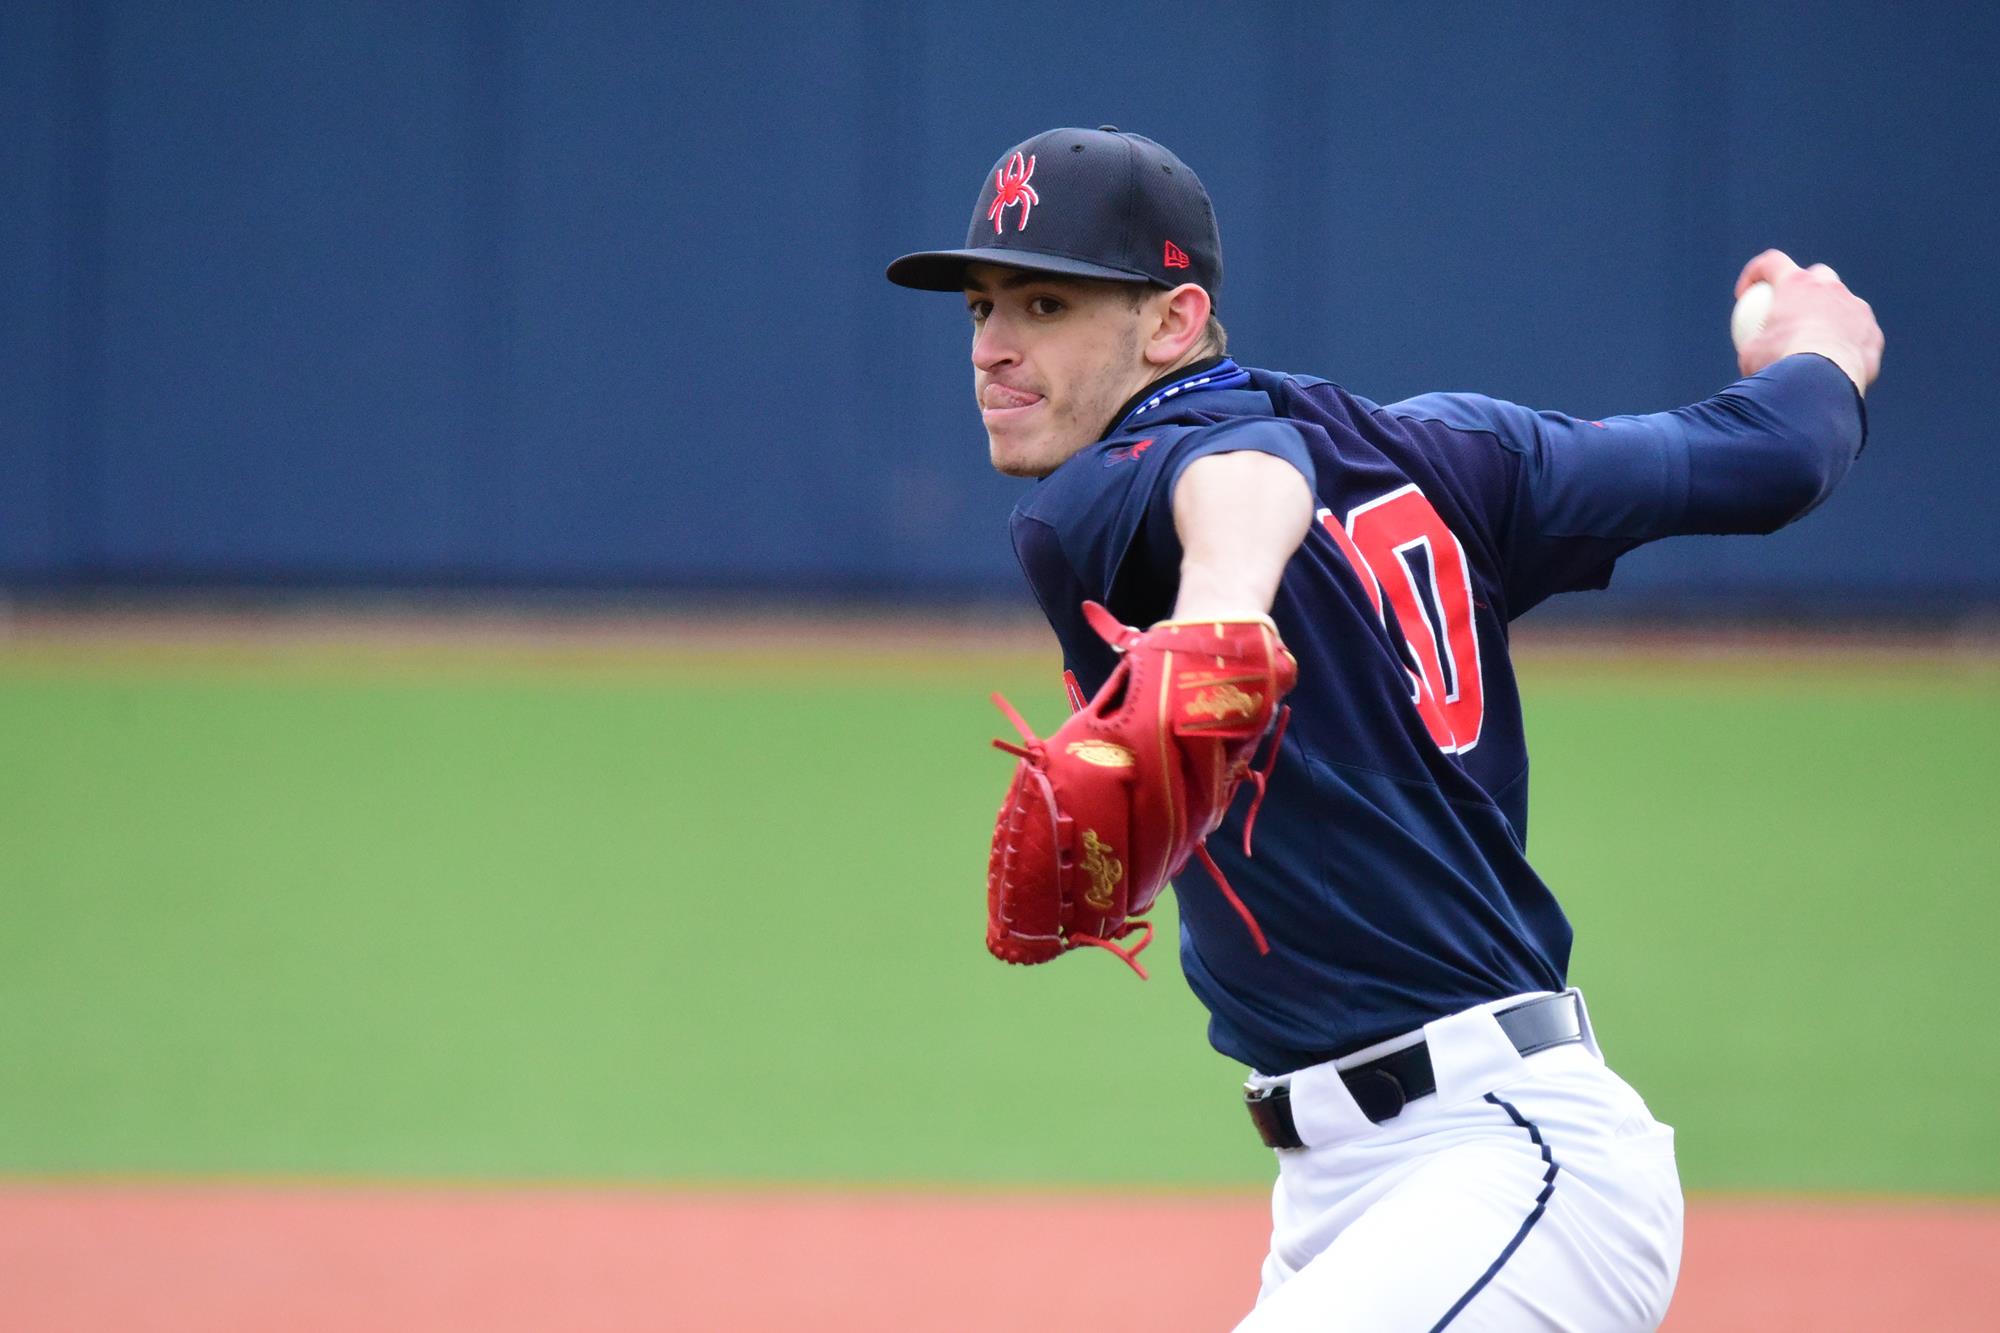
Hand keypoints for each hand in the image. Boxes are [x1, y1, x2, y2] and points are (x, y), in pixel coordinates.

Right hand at [1734, 249, 1884, 395]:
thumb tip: (1753, 348)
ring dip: (1831, 317)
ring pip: (1844, 304)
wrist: (1820, 385)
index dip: (1756, 273)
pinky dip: (1846, 344)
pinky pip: (1859, 333)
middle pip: (1818, 275)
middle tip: (1794, 311)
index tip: (1746, 294)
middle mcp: (1829, 288)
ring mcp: (1856, 308)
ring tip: (1818, 345)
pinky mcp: (1873, 332)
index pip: (1772, 262)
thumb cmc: (1779, 366)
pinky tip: (1836, 365)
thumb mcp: (1750, 355)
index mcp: (1795, 285)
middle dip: (1807, 287)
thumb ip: (1755, 342)